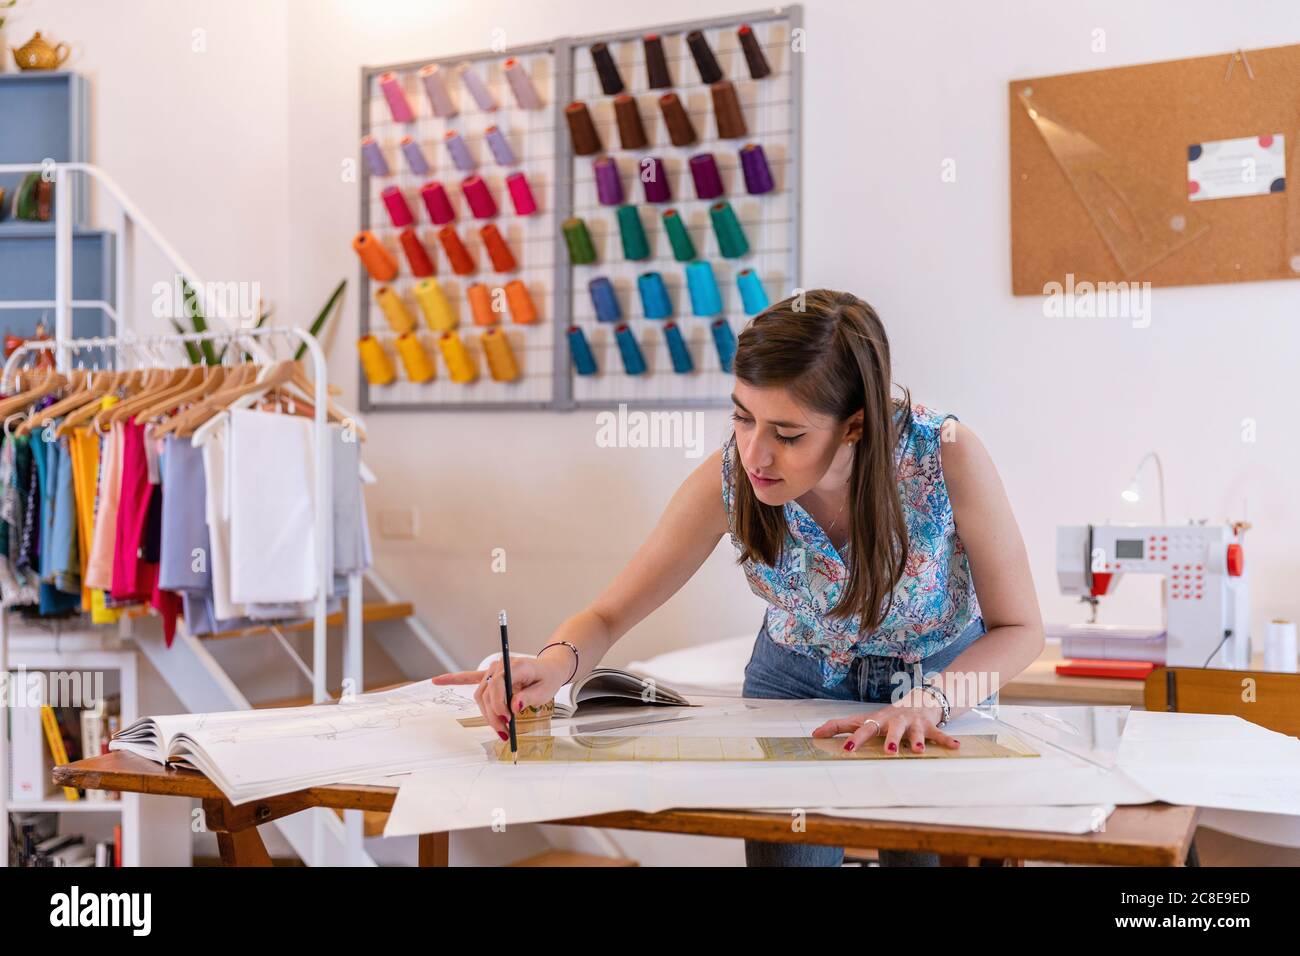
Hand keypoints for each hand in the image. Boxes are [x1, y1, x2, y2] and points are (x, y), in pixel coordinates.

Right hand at [432, 655, 566, 740]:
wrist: (548, 669)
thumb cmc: (547, 679)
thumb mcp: (544, 690)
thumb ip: (528, 697)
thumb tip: (514, 706)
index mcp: (515, 666)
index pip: (499, 684)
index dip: (500, 703)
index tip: (508, 719)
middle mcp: (500, 666)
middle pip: (487, 694)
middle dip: (494, 715)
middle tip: (505, 733)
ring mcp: (492, 670)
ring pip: (481, 696)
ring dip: (487, 714)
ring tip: (500, 729)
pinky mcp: (488, 676)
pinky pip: (468, 678)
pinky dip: (453, 679)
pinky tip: (437, 681)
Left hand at [810, 689, 960, 754]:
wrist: (919, 699)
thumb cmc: (887, 716)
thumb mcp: (864, 719)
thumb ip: (839, 725)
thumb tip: (814, 732)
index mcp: (878, 720)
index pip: (864, 728)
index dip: (855, 738)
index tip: (846, 749)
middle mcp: (896, 721)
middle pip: (891, 730)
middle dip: (890, 740)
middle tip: (888, 751)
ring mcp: (914, 723)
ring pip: (915, 733)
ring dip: (917, 742)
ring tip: (917, 751)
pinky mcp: (929, 726)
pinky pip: (939, 734)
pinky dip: (948, 741)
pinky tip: (957, 747)